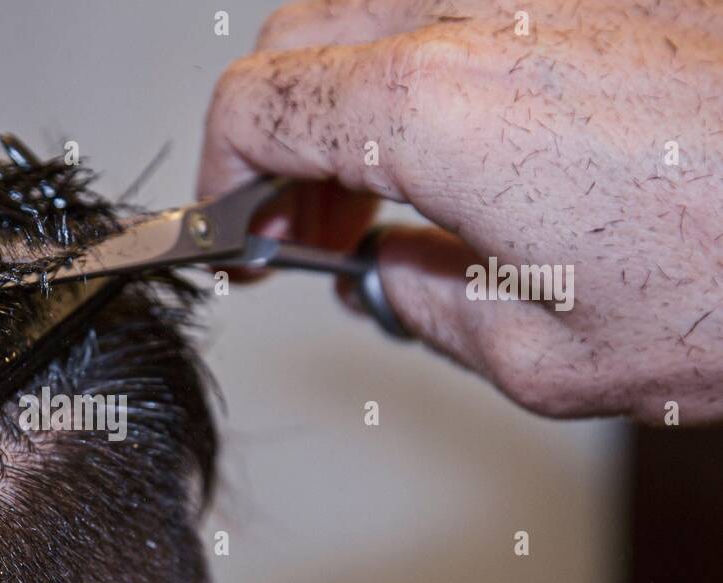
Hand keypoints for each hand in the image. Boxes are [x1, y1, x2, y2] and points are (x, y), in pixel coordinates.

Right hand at [200, 0, 722, 421]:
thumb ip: (426, 308)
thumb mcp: (545, 359)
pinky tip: (463, 148)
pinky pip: (456, 10)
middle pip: (297, 43)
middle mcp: (476, 11)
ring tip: (385, 191)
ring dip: (345, 101)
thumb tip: (395, 273)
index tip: (239, 231)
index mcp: (433, 105)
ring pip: (371, 12)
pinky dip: (422, 74)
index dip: (225, 181)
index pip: (256, 112)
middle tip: (306, 226)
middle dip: (276, 143)